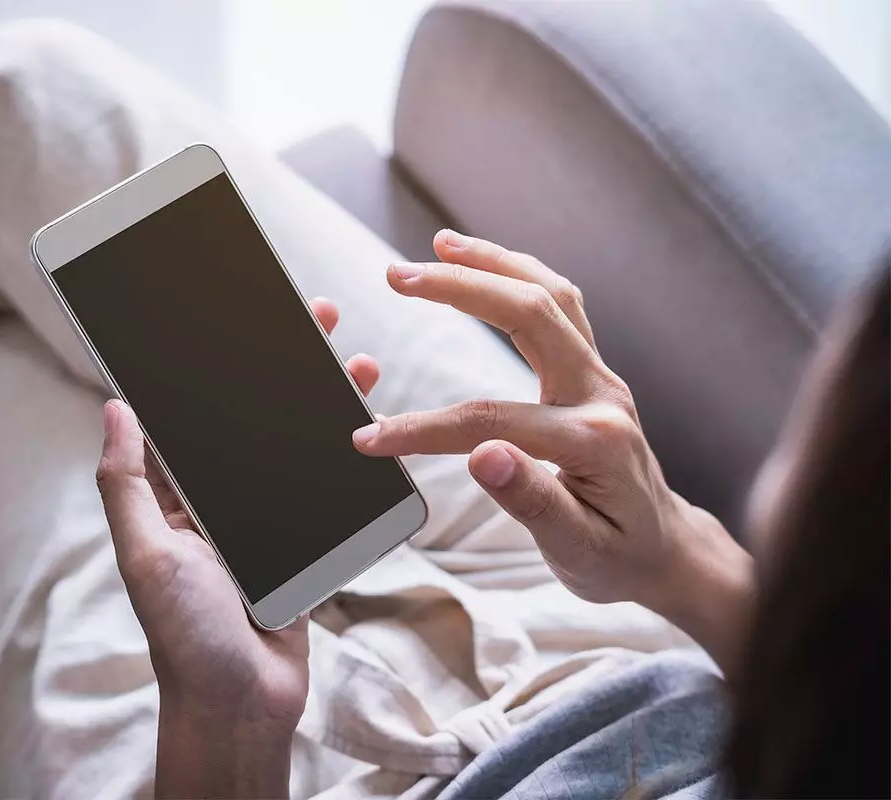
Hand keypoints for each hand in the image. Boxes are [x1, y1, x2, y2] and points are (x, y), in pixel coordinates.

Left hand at [97, 299, 377, 796]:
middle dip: (279, 367)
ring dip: (321, 400)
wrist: (242, 706)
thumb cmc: (186, 636)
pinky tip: (369, 421)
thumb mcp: (147, 555)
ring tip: (356, 360)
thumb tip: (113, 408)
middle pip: (249, 419)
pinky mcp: (301, 541)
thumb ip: (128, 484)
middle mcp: (215, 502)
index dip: (210, 368)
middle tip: (312, 317)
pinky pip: (322, 485)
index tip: (234, 320)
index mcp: (172, 499)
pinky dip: (345, 452)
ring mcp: (261, 520)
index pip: (189, 417)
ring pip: (292, 444)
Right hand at [352, 231, 752, 667]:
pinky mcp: (593, 372)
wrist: (665, 551)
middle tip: (398, 275)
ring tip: (441, 244)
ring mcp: (601, 377)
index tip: (371, 438)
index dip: (423, 429)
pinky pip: (561, 305)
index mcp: (593, 442)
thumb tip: (483, 456)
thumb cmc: (617, 557)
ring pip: (551, 294)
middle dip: (460, 288)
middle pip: (531, 315)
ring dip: (493, 263)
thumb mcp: (575, 549)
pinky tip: (485, 267)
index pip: (491, 420)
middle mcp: (601, 394)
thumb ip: (530, 500)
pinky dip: (519, 275)